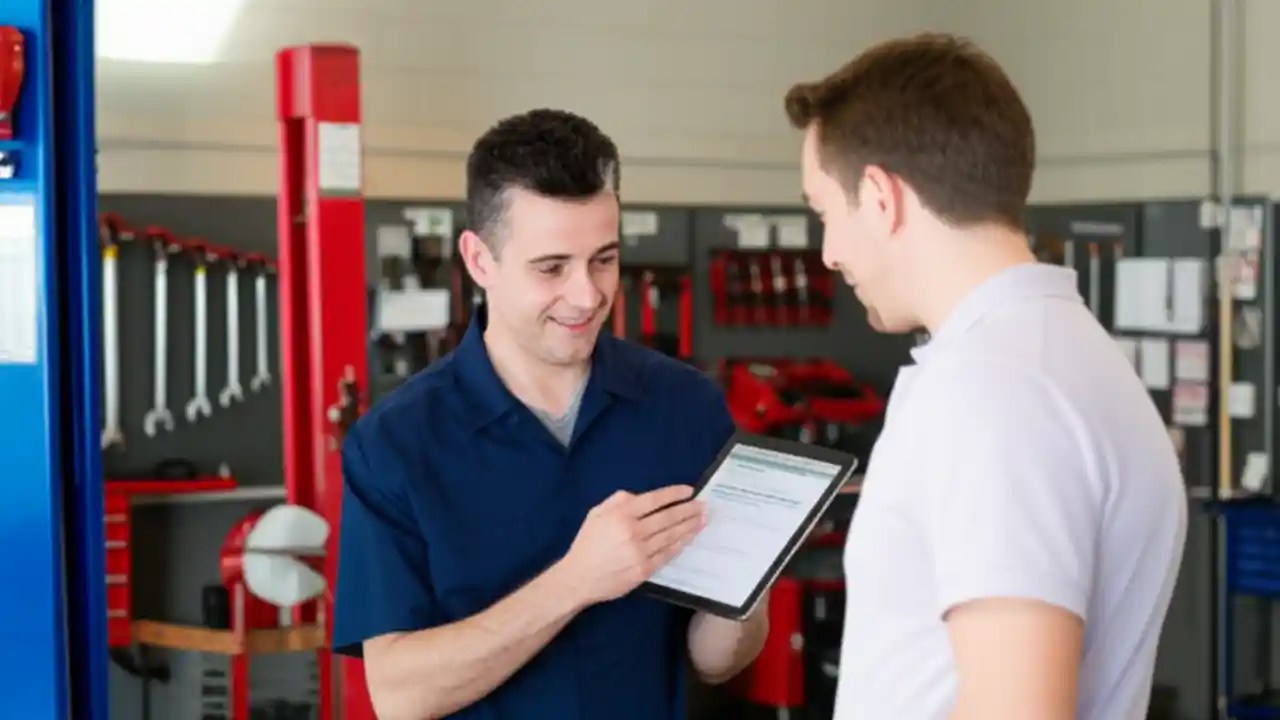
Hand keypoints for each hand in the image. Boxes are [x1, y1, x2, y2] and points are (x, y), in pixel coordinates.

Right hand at [558, 485, 705, 607]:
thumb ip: (618, 500)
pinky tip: (689, 538)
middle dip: (688, 510)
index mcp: (621, 515)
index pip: (654, 500)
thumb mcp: (596, 513)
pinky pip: (667, 554)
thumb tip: (641, 497)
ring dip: (689, 527)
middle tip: (703, 506)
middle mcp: (633, 531)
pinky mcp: (644, 569)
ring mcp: (640, 552)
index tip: (689, 491)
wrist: (579, 577)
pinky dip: (680, 545)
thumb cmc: (587, 543)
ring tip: (702, 520)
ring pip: (671, 536)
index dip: (674, 494)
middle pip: (668, 518)